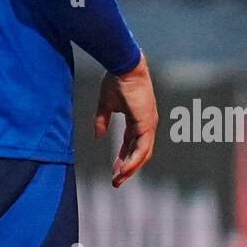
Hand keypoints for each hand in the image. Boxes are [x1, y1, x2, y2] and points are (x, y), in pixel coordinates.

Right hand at [93, 52, 158, 187]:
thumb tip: (99, 136)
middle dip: (128, 167)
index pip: (132, 143)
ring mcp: (148, 124)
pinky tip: (124, 170)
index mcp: (137, 119)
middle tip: (117, 181)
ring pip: (142, 154)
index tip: (115, 169)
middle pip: (140, 152)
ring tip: (118, 180)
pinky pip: (141, 149)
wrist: (123, 65)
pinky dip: (133, 161)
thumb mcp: (105, 104)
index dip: (123, 157)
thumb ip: (102, 121)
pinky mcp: (146, 124)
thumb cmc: (116, 80)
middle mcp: (146, 124)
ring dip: (130, 169)